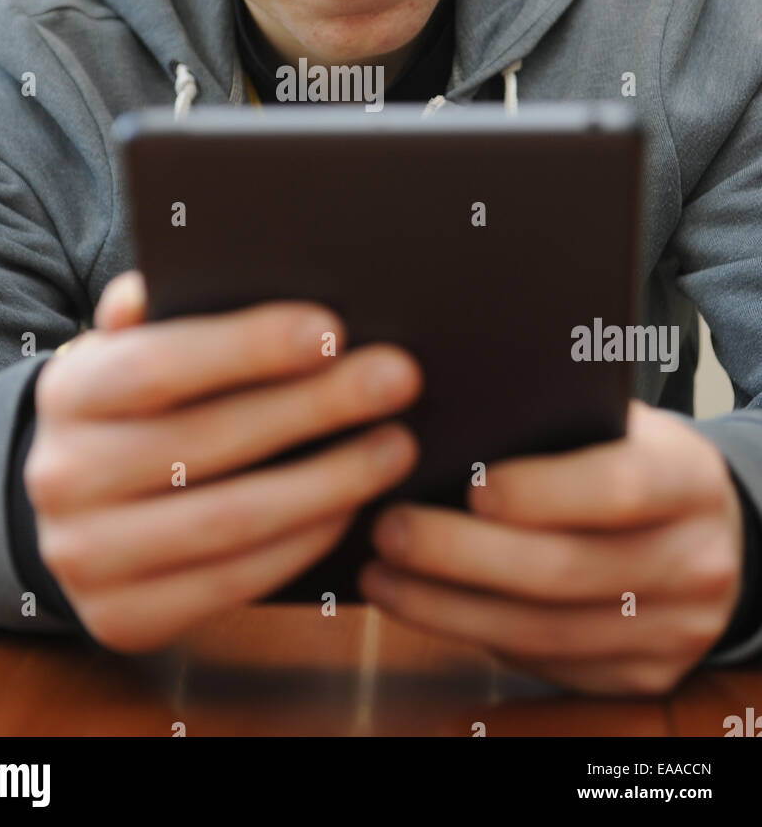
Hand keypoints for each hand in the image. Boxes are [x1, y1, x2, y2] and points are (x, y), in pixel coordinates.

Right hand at [25, 272, 420, 651]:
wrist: (74, 510)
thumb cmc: (132, 408)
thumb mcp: (127, 352)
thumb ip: (156, 315)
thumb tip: (173, 279)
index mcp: (67, 394)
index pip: (158, 366)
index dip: (248, 347)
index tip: (332, 330)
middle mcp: (63, 478)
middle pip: (208, 441)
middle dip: (316, 406)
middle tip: (398, 378)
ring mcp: (86, 559)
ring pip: (231, 520)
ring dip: (329, 481)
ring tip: (395, 445)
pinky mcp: (123, 620)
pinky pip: (234, 582)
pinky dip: (304, 541)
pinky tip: (353, 506)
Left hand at [358, 400, 744, 695]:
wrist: (711, 531)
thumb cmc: (635, 457)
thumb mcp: (620, 423)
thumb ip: (555, 418)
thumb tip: (447, 418)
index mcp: (688, 479)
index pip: (619, 487)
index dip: (541, 491)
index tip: (470, 486)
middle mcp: (693, 561)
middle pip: (565, 570)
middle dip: (462, 554)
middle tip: (390, 528)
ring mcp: (674, 631)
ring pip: (545, 633)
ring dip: (448, 606)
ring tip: (382, 572)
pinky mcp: (643, 676)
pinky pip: (547, 665)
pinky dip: (475, 636)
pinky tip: (423, 606)